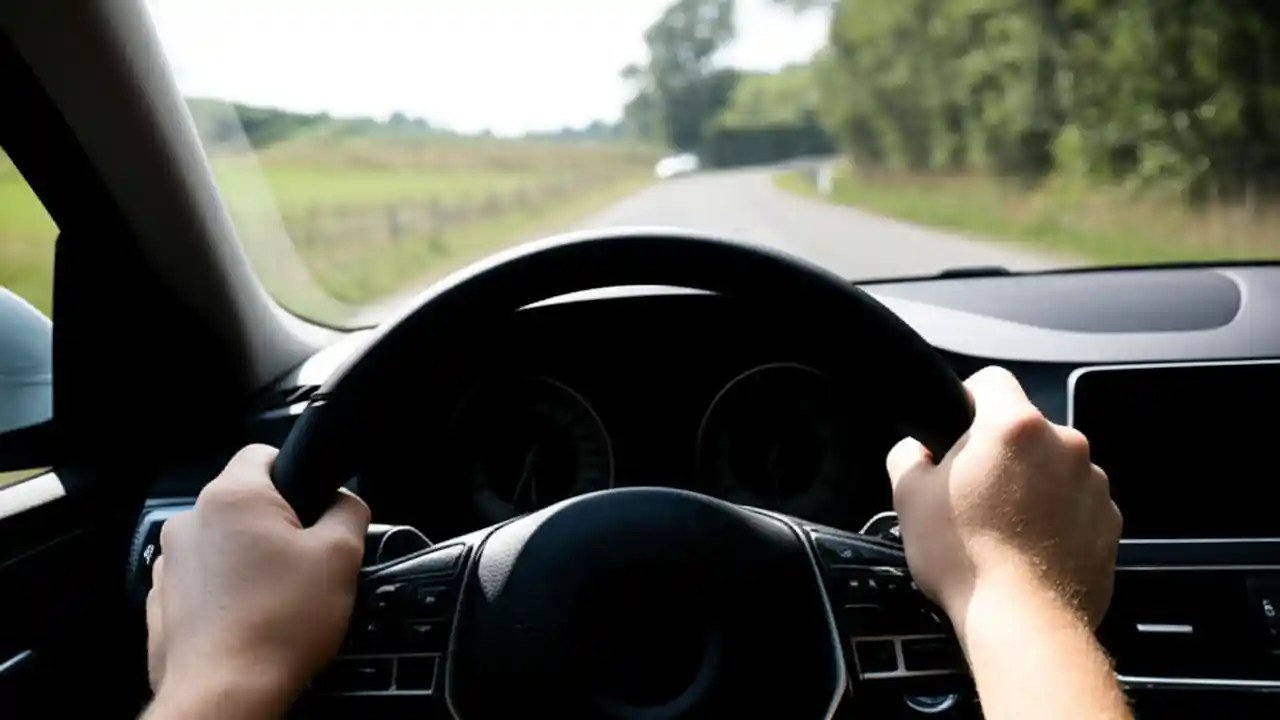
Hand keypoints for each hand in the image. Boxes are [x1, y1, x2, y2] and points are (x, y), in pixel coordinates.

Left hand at [146, 445, 369, 716]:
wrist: (225, 694)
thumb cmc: (278, 626)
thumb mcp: (340, 557)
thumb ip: (349, 512)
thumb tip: (345, 503)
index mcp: (232, 497)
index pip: (265, 453)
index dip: (297, 475)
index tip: (315, 508)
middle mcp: (190, 522)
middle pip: (246, 503)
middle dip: (279, 527)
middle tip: (308, 563)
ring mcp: (170, 564)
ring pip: (225, 544)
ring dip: (251, 561)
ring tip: (280, 599)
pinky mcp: (163, 601)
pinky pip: (205, 581)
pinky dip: (228, 594)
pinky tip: (253, 620)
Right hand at [887, 366, 1121, 630]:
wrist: (1023, 621)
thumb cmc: (965, 558)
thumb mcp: (908, 496)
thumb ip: (909, 454)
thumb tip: (918, 448)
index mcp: (1014, 426)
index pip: (991, 380)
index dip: (967, 401)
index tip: (957, 431)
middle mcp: (1064, 444)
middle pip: (1024, 429)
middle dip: (1001, 453)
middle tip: (972, 493)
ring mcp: (1094, 484)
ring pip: (1053, 467)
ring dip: (1031, 485)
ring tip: (1002, 527)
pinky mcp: (1110, 522)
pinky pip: (1076, 504)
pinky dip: (1056, 517)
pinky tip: (1029, 546)